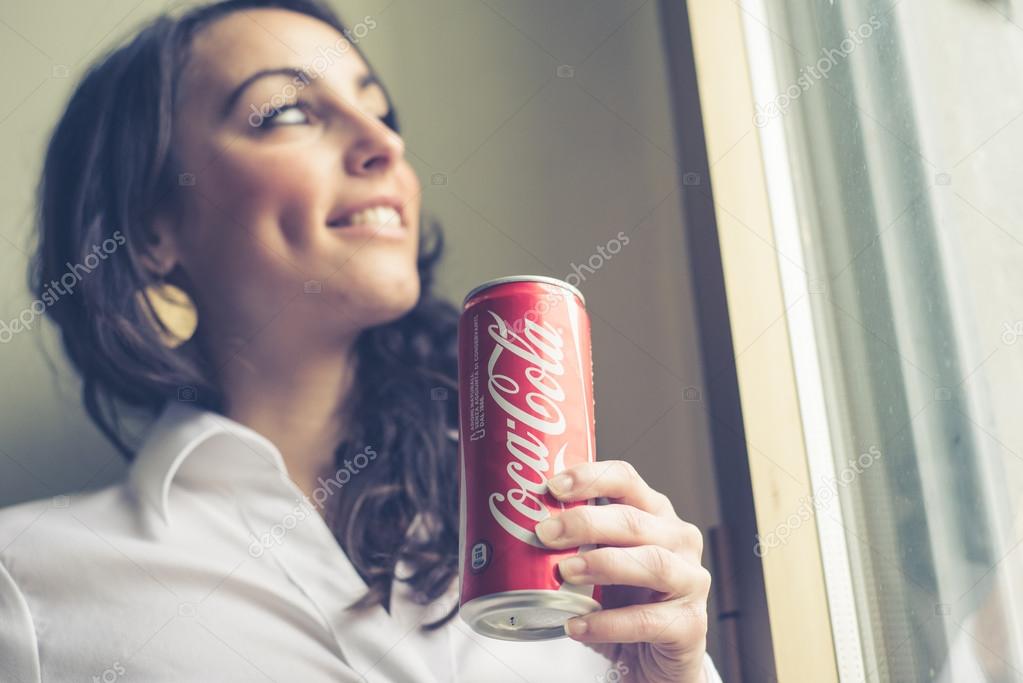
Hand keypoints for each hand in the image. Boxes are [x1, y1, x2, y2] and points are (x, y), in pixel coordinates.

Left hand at [535, 460, 710, 682]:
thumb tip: (511, 524)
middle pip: (633, 520)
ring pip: (652, 562)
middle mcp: (678, 539)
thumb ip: (575, 541)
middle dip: (585, 523)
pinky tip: (577, 626)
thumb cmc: (624, 600)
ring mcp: (690, 580)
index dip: (590, 478)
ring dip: (603, 564)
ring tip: (564, 573)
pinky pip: (648, 619)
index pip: (625, 479)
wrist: (654, 660)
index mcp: (655, 514)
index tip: (551, 487)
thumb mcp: (600, 561)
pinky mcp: (689, 624)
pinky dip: (608, 623)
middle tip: (545, 534)